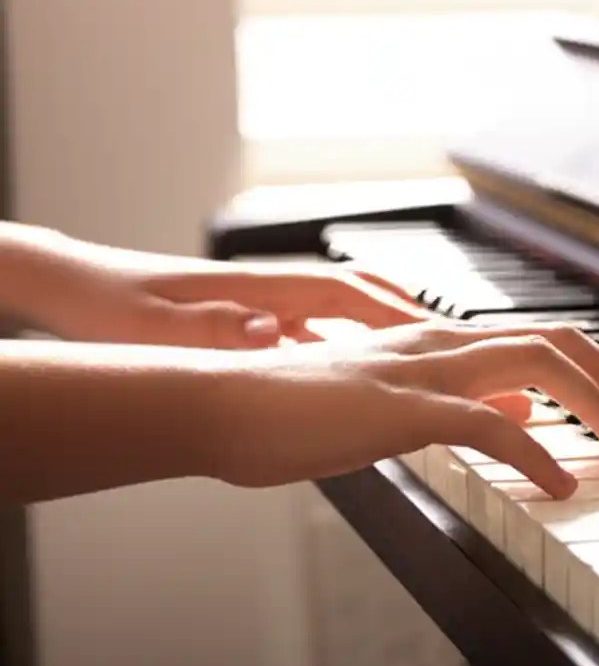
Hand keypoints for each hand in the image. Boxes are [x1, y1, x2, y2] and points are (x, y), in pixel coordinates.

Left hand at [2, 224, 427, 347]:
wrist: (74, 289)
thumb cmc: (111, 305)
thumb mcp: (159, 327)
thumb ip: (216, 329)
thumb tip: (270, 333)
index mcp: (259, 289)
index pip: (348, 293)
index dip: (397, 312)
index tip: (440, 332)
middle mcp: (270, 293)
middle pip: (360, 299)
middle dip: (410, 316)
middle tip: (456, 340)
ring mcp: (262, 307)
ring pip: (341, 319)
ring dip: (384, 334)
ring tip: (425, 358)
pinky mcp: (249, 324)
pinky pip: (315, 336)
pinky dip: (346, 350)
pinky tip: (355, 376)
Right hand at [217, 325, 598, 498]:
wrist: (223, 403)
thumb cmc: (298, 411)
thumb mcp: (398, 403)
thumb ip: (462, 401)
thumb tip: (524, 410)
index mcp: (444, 344)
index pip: (546, 340)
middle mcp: (444, 345)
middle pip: (562, 340)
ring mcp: (424, 372)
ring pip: (539, 365)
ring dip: (598, 407)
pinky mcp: (400, 409)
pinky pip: (488, 425)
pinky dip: (534, 453)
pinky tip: (558, 486)